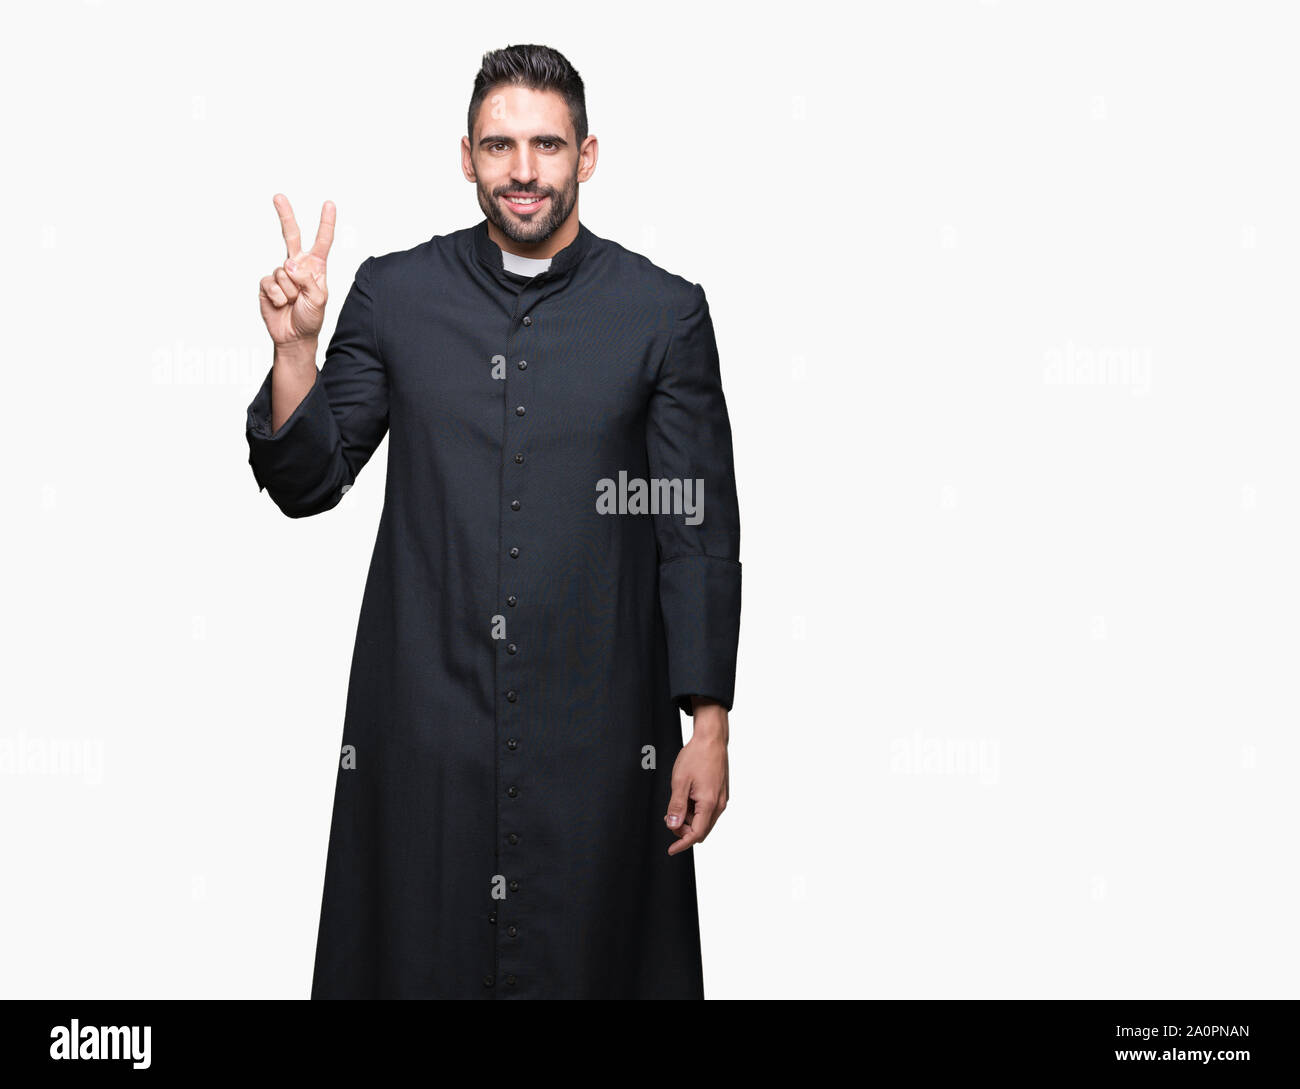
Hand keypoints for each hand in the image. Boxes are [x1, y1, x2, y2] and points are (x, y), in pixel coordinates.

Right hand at [259, 193, 334, 345]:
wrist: (294, 336)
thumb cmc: (311, 317)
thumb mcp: (319, 299)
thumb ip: (308, 279)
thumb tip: (289, 263)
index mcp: (316, 267)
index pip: (322, 241)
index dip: (326, 223)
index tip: (329, 204)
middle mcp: (298, 265)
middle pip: (291, 236)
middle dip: (285, 215)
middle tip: (278, 196)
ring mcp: (281, 273)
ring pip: (284, 273)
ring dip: (291, 292)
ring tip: (294, 302)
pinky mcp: (267, 284)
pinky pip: (272, 284)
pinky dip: (279, 297)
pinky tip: (282, 305)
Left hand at [664, 699, 729, 854]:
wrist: (711, 739)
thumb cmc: (697, 756)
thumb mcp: (680, 781)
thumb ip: (676, 806)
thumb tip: (674, 825)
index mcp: (709, 803)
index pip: (696, 834)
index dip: (682, 843)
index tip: (671, 850)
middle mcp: (718, 804)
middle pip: (700, 830)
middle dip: (684, 828)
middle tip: (669, 815)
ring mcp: (721, 799)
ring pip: (703, 821)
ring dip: (689, 818)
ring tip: (678, 800)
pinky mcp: (720, 794)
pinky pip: (707, 810)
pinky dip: (695, 810)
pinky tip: (687, 797)